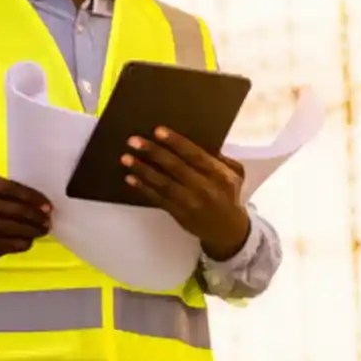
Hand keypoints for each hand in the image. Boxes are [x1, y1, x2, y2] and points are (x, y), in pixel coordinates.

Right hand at [0, 174, 51, 259]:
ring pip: (16, 228)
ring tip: (42, 230)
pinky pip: (12, 244)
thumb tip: (45, 206)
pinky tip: (28, 239)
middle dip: (35, 216)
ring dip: (33, 230)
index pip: (12, 188)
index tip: (47, 206)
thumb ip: (16, 193)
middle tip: (47, 221)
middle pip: (16, 210)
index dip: (33, 198)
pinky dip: (24, 242)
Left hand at [122, 127, 249, 260]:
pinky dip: (143, 188)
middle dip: (153, 152)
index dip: (176, 142)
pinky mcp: (179, 214)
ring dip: (143, 170)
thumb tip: (195, 138)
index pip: (195, 155)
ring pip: (164, 184)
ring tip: (126, 158)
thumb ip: (218, 158)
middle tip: (133, 140)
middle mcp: (205, 188)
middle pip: (176, 167)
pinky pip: (158, 199)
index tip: (158, 130)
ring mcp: (191, 203)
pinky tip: (129, 178)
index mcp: (219, 174)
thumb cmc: (228, 194)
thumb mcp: (234, 174)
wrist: (228, 230)